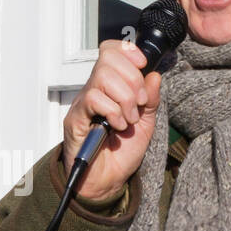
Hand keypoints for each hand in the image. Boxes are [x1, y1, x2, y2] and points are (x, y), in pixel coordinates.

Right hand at [62, 39, 160, 202]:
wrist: (109, 179)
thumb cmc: (124, 150)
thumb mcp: (147, 121)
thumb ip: (152, 98)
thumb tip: (154, 74)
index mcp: (112, 86)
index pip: (111, 51)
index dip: (127, 51)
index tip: (143, 65)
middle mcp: (95, 89)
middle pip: (108, 60)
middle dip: (132, 80)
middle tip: (139, 103)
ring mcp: (83, 103)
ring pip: (103, 78)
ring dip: (124, 98)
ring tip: (129, 118)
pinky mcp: (75, 118)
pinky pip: (94, 99)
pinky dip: (114, 111)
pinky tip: (118, 126)